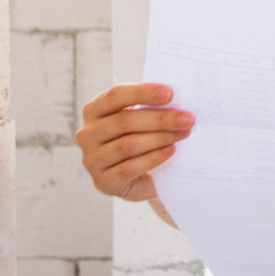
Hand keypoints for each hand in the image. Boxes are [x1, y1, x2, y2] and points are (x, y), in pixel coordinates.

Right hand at [77, 83, 192, 205]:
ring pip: (127, 145)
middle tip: (187, 118)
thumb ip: (151, 106)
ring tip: (183, 133)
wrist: (141, 177)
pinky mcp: (103, 182)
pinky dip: (153, 158)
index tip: (170, 94)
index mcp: (94, 110)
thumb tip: (179, 97)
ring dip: (160, 138)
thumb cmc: (141, 137)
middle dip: (160, 119)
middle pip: (124, 121)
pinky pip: (129, 169)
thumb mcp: (142, 119)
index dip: (143, 93)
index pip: (115, 96)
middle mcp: (87, 134)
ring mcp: (92, 160)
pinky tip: (171, 151)